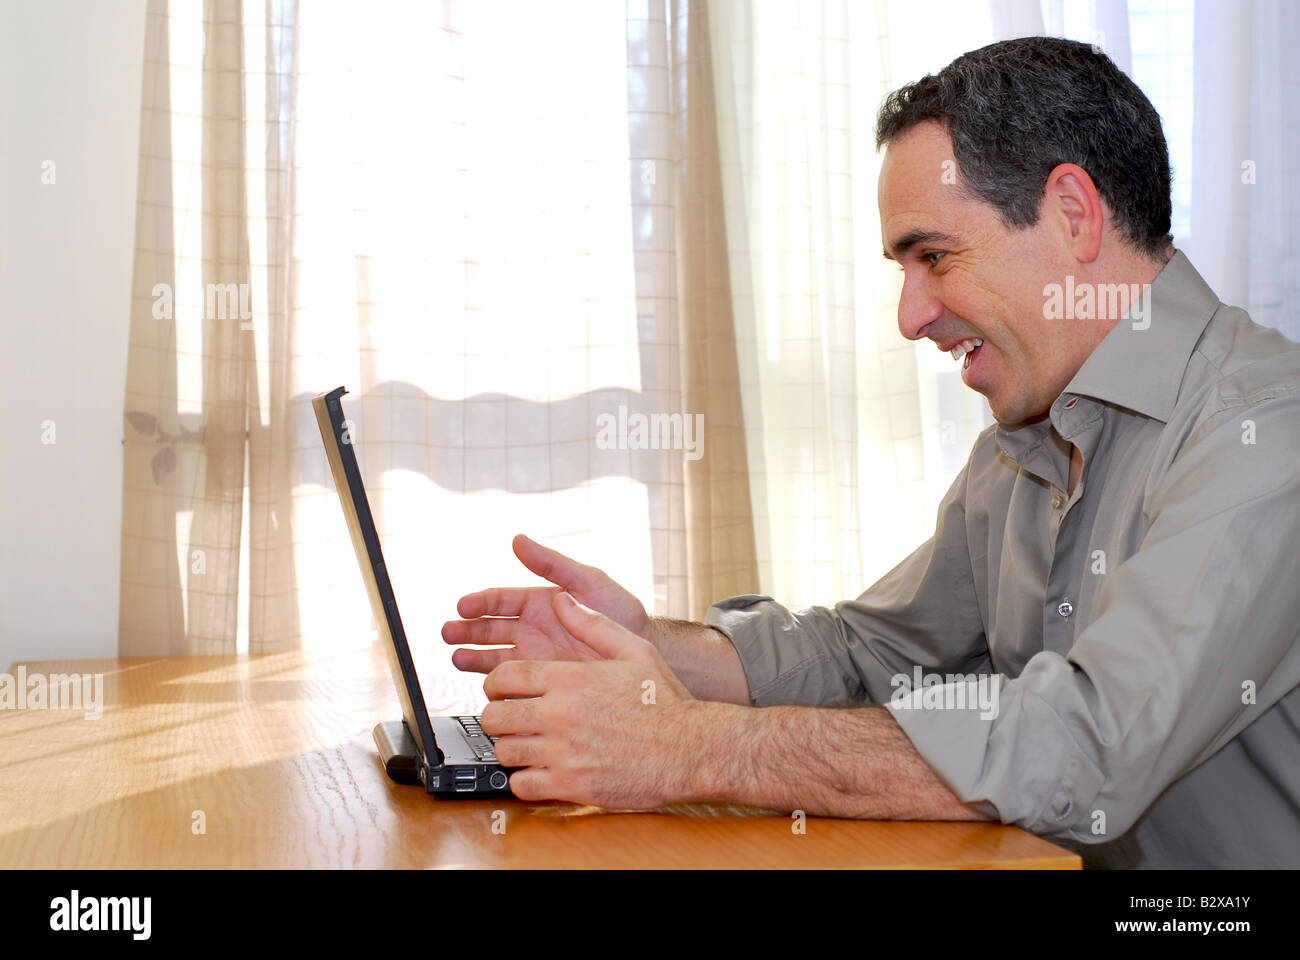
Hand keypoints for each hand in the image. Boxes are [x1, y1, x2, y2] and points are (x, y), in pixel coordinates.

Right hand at [442, 533, 649, 673]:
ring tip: (456, 658)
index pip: (499, 601)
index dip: (479, 603)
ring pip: (493, 657)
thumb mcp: (588, 581)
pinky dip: (495, 684)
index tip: (463, 606)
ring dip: (472, 657)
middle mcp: (531, 630)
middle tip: (449, 634)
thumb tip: (519, 540)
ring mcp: (534, 657)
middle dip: (466, 630)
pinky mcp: (541, 683)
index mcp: (538, 603)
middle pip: (488, 630)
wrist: (643, 652)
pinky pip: (511, 683)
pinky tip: (484, 685)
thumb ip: (552, 564)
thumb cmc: (620, 613)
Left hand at [482, 591, 702, 807]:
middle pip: (495, 716)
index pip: (504, 676)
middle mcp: (560, 713)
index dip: (493, 684)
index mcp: (570, 679)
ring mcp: (563, 752)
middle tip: (509, 721)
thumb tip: (562, 600)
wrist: (692, 750)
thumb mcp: (634, 650)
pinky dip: (523, 781)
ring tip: (525, 747)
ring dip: (509, 749)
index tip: (499, 693)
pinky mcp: (570, 785)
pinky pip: (521, 786)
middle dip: (496, 717)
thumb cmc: (665, 702)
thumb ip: (593, 624)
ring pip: (504, 752)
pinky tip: (538, 774)